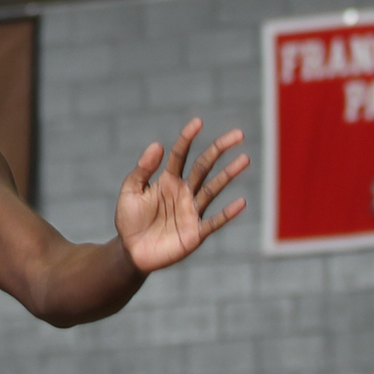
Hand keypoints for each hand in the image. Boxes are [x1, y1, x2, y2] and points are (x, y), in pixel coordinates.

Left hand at [117, 119, 249, 272]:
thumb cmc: (129, 219)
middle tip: (238, 134)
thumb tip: (158, 144)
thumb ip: (143, 169)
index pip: (181, 155)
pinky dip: (227, 213)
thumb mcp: (131, 190)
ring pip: (213, 189)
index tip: (198, 122)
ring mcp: (191, 211)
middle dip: (219, 150)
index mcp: (167, 181)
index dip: (188, 138)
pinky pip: (214, 221)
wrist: (131, 250)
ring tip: (244, 158)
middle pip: (204, 167)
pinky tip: (241, 202)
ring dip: (228, 174)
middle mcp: (183, 192)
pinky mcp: (195, 232)